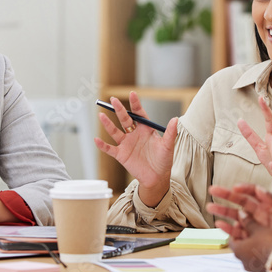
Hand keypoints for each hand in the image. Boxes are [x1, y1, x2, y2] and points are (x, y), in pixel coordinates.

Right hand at [94, 92, 178, 207]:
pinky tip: (96, 139)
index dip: (135, 104)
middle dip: (119, 109)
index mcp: (145, 129)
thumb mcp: (168, 146)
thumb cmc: (163, 161)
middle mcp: (134, 134)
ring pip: (115, 132)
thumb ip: (171, 132)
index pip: (139, 114)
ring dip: (108, 124)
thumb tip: (175, 119)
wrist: (157, 177)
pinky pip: (110, 149)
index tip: (132, 94)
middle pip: (124, 119)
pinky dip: (102, 145)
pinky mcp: (121, 155)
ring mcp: (126, 144)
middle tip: (113, 100)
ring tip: (101, 115)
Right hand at [208, 183, 271, 247]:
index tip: (233, 188)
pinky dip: (229, 228)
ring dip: (223, 211)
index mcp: (270, 202)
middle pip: (240, 202)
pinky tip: (220, 225)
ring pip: (236, 216)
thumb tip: (260, 191)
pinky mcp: (256, 237)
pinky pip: (239, 232)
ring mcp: (258, 225)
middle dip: (226, 196)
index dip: (242, 189)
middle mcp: (261, 212)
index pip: (252, 192)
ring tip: (210, 207)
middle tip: (212, 190)